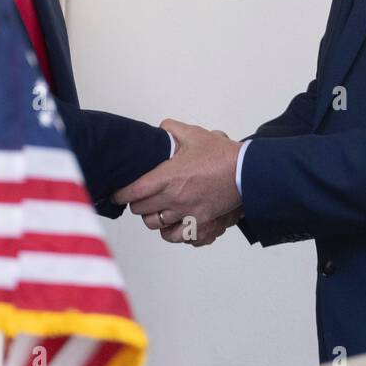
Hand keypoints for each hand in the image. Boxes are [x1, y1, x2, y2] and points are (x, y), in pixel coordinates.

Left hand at [112, 119, 241, 243]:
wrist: (247, 173)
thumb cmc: (222, 155)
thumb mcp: (195, 134)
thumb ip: (172, 129)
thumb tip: (160, 129)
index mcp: (169, 176)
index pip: (134, 191)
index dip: (121, 194)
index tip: (118, 193)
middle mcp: (175, 198)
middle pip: (141, 209)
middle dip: (135, 203)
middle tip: (137, 197)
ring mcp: (187, 213)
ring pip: (155, 224)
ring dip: (151, 216)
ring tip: (153, 209)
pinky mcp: (200, 224)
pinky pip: (176, 236)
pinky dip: (169, 231)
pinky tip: (170, 222)